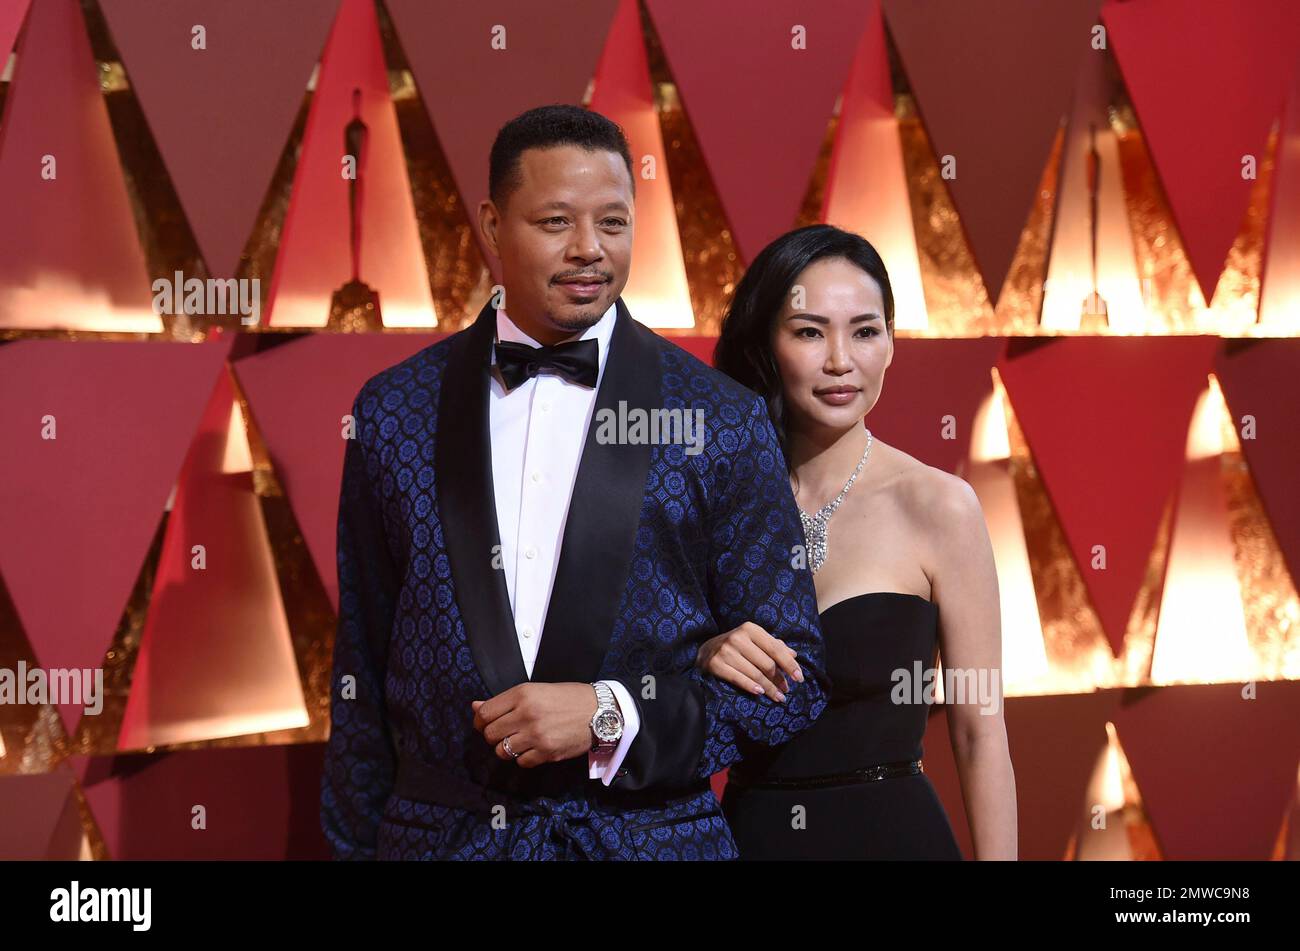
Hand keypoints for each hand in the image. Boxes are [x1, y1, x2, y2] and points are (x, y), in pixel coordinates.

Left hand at [471, 682, 597, 766]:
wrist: (600, 711)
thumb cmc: (568, 698)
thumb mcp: (535, 690)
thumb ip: (504, 701)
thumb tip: (475, 706)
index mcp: (522, 694)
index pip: (484, 713)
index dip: (480, 721)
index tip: (484, 724)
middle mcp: (527, 714)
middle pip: (490, 734)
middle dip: (494, 736)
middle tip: (506, 733)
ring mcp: (536, 735)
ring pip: (502, 751)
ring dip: (507, 749)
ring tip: (520, 742)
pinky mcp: (547, 752)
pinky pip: (521, 762)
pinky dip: (524, 758)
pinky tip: (534, 749)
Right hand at [695, 621, 803, 700]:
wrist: (704, 651)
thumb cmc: (735, 646)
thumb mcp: (754, 641)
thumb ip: (773, 646)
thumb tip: (794, 655)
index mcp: (750, 629)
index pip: (776, 648)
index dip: (789, 665)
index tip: (799, 678)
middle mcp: (738, 638)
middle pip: (767, 664)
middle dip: (779, 680)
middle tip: (786, 690)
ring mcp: (725, 651)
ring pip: (755, 674)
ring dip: (769, 688)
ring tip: (778, 697)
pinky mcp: (715, 664)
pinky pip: (738, 679)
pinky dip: (751, 687)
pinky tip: (760, 693)